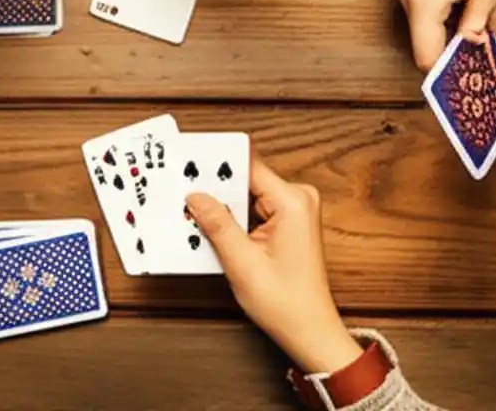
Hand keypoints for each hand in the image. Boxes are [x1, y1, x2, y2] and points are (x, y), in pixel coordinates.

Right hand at [187, 157, 360, 373]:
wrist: (309, 331)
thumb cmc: (287, 303)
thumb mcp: (241, 262)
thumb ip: (217, 223)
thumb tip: (196, 197)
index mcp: (293, 201)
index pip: (247, 165)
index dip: (215, 165)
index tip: (188, 165)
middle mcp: (298, 199)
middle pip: (245, 180)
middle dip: (215, 191)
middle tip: (186, 200)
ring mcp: (294, 211)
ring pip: (245, 196)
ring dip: (223, 209)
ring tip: (198, 222)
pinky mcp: (287, 223)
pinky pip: (253, 210)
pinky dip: (233, 221)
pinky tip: (216, 234)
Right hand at [392, 0, 495, 69]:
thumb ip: (484, 26)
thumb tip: (474, 50)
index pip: (427, 55)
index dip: (450, 73)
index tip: (471, 86)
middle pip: (423, 40)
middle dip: (453, 51)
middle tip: (485, 61)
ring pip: (425, 22)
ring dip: (451, 30)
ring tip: (485, 28)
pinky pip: (425, 3)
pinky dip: (446, 12)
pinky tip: (473, 7)